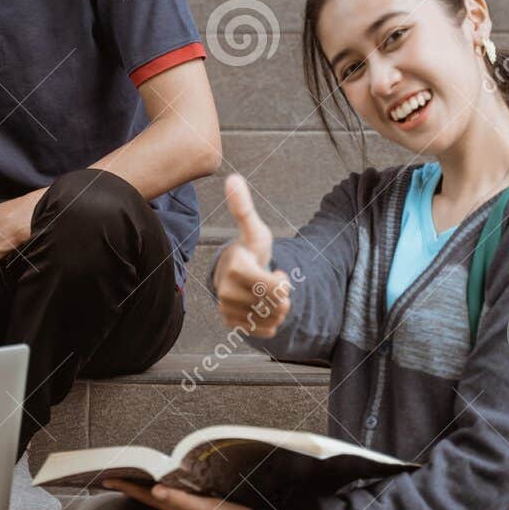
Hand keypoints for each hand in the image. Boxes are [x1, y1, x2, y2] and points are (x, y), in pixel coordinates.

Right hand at [214, 173, 291, 334]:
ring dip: (277, 308)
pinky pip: (266, 331)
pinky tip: (261, 307)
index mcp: (235, 270)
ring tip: (265, 293)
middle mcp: (226, 293)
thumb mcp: (254, 230)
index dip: (282, 281)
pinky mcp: (230, 324)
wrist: (233, 273)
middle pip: (278, 305)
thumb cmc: (248, 250)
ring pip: (273, 319)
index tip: (273, 271)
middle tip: (270, 282)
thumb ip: (244, 208)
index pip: (277, 289)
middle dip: (282, 294)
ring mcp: (226, 310)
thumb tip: (232, 178)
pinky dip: (270, 321)